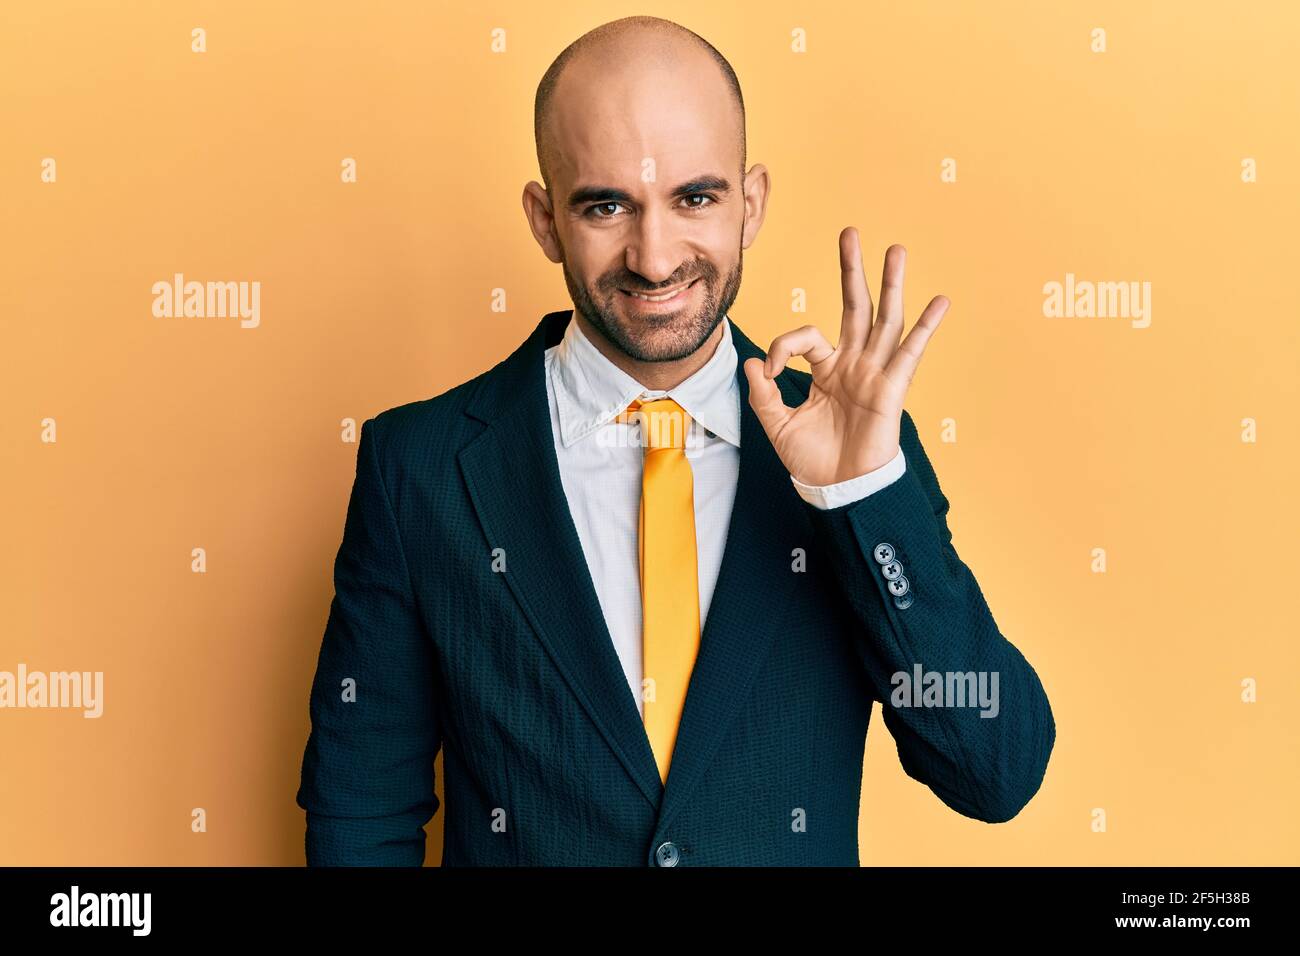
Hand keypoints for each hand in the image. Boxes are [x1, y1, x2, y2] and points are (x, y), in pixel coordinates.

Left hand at [743, 227, 948, 486]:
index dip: (783, 346)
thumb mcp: (776, 424)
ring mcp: (874, 373)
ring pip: (884, 319)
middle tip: (849, 232)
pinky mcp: (892, 388)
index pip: (804, 337)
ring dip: (891, 284)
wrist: (837, 489)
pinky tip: (939, 301)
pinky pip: (909, 353)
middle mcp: (852, 363)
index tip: (772, 369)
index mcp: (825, 369)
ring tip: (896, 249)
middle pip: (854, 306)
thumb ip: (762, 393)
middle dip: (852, 269)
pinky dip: (926, 327)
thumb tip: (754, 361)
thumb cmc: (812, 460)